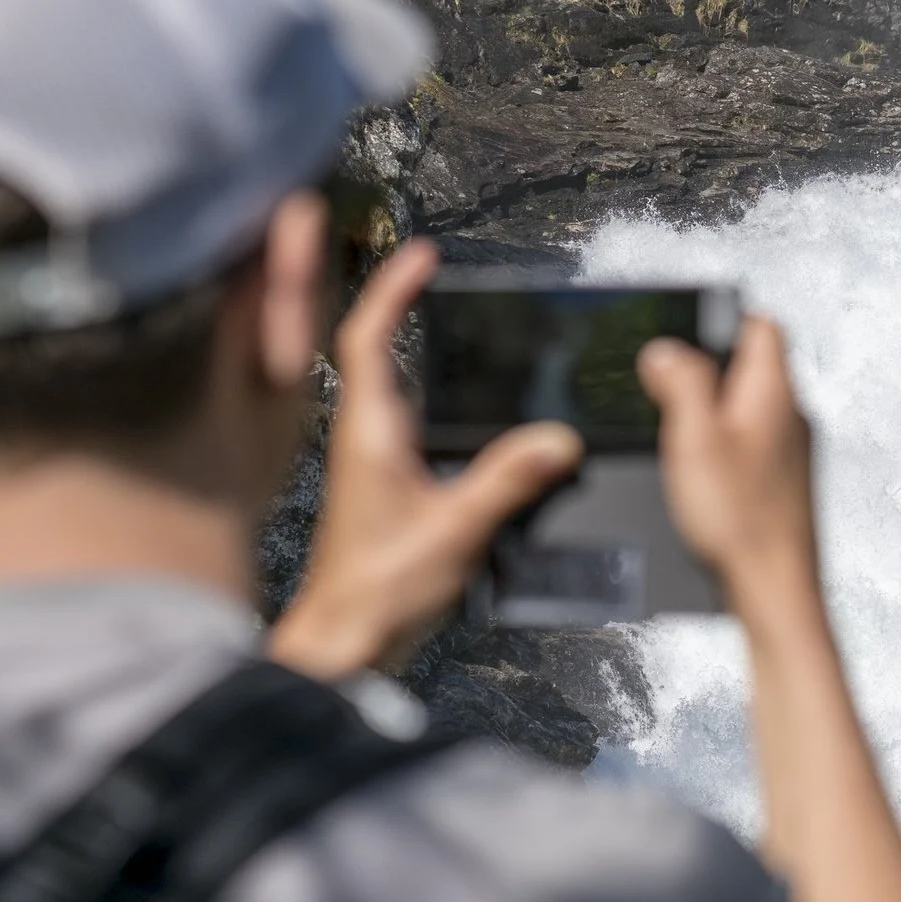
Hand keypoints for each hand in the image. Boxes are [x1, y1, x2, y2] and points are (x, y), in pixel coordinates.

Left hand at [268, 240, 582, 678]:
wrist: (342, 646)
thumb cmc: (377, 592)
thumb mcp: (455, 530)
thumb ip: (508, 481)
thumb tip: (559, 437)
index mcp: (370, 432)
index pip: (368, 338)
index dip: (392, 290)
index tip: (423, 255)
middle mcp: (364, 439)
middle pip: (373, 352)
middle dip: (400, 305)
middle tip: (436, 274)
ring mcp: (370, 464)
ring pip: (389, 388)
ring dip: (413, 350)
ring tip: (456, 325)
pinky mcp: (383, 490)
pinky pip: (405, 424)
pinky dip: (429, 397)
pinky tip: (464, 408)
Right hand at [638, 317, 825, 636]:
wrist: (775, 589)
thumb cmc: (741, 521)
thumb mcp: (693, 439)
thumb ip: (681, 383)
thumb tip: (664, 349)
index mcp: (774, 392)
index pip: (762, 325)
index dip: (722, 319)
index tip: (685, 334)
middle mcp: (793, 416)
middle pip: (753, 366)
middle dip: (708, 371)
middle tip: (669, 391)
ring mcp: (793, 451)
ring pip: (751, 408)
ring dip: (715, 413)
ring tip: (681, 437)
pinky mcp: (784, 483)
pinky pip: (752, 444)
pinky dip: (724, 446)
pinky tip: (701, 475)